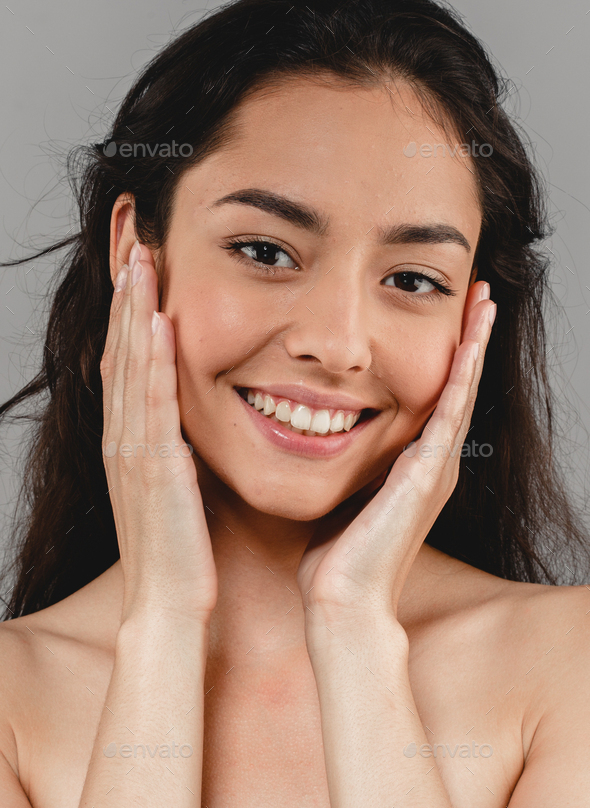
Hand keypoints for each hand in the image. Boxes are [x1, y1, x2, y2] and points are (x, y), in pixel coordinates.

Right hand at [100, 242, 217, 623]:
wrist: (169, 605)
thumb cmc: (179, 552)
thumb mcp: (174, 490)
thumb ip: (176, 451)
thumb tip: (191, 423)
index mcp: (130, 442)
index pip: (127, 363)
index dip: (129, 313)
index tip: (140, 267)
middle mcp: (123, 438)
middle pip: (120, 351)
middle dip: (126, 295)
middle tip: (133, 242)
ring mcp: (134, 450)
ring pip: (131, 366)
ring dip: (135, 311)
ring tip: (141, 259)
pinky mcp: (156, 466)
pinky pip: (153, 402)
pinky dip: (153, 359)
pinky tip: (159, 321)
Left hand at [296, 281, 495, 622]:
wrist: (343, 602)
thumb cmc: (336, 557)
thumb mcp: (342, 494)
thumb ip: (343, 464)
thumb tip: (313, 435)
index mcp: (412, 467)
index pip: (433, 397)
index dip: (443, 356)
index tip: (446, 316)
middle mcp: (432, 464)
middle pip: (456, 387)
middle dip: (467, 338)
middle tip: (476, 293)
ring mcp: (434, 469)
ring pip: (461, 391)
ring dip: (473, 344)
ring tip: (483, 300)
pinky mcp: (426, 476)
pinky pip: (449, 413)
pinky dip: (462, 375)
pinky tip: (470, 340)